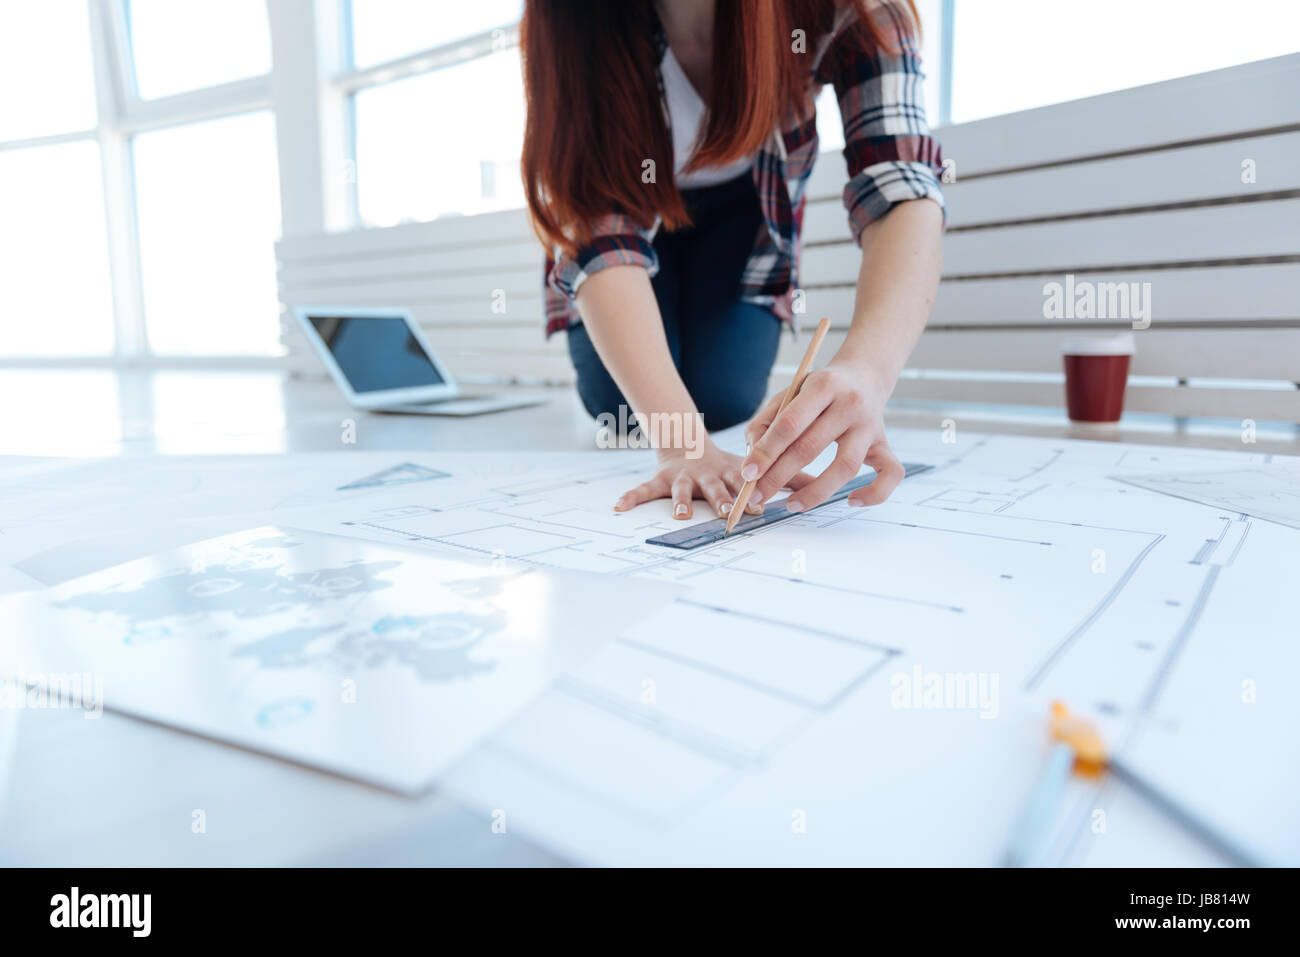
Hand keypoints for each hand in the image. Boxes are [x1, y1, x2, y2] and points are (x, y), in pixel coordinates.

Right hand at [614, 441, 810, 519]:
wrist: (691, 446)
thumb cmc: (729, 465)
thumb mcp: (756, 467)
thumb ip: (789, 477)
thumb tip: (824, 487)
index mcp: (731, 474)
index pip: (743, 485)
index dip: (751, 496)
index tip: (760, 510)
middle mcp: (707, 477)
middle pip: (715, 490)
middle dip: (721, 501)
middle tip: (727, 513)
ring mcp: (682, 479)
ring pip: (680, 492)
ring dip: (678, 504)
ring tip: (678, 515)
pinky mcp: (661, 480)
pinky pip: (643, 490)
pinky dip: (631, 497)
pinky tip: (618, 506)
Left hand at [740, 360, 902, 512]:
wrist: (865, 375)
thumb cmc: (821, 390)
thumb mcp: (791, 392)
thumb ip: (766, 421)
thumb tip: (752, 458)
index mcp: (824, 386)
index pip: (790, 423)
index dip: (766, 451)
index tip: (748, 474)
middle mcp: (851, 404)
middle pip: (811, 448)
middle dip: (778, 476)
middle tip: (758, 495)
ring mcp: (871, 426)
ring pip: (846, 467)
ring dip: (815, 492)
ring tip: (791, 504)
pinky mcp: (885, 444)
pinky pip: (891, 474)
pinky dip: (875, 493)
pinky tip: (852, 501)